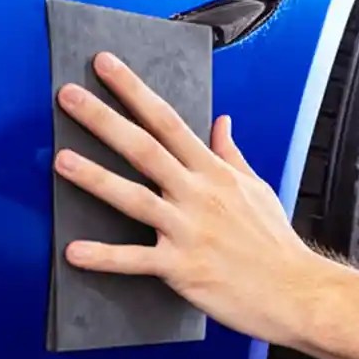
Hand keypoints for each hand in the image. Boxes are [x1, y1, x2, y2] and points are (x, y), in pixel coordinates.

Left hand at [53, 52, 322, 346]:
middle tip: (68, 96)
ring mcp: (188, 230)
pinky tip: (74, 251)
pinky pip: (136, 260)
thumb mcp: (257, 188)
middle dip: (103, 118)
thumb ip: (231, 154)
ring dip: (95, 178)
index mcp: (213, 172)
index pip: (167, 120)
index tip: (106, 67)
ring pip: (134, 197)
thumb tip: (221, 122)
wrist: (296, 291)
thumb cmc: (275, 244)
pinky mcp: (182, 267)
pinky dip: (104, 257)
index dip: (134, 90)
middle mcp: (198, 194)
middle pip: (144, 148)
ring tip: (61, 160)